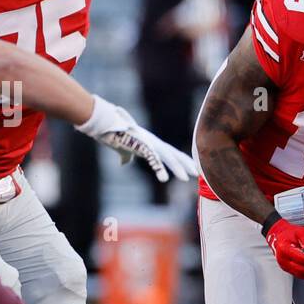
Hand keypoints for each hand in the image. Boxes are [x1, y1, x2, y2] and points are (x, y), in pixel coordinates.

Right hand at [75, 95, 198, 182]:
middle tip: (198, 174)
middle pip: (174, 154)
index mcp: (152, 144)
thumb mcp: (124, 149)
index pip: (171, 153)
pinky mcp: (141, 146)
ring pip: (167, 157)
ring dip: (177, 168)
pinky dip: (159, 169)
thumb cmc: (115, 135)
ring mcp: (149, 143)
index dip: (182, 160)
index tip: (193, 168)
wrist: (105, 124)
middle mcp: (154, 142)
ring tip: (185, 179)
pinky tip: (164, 179)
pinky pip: (152, 159)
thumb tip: (124, 162)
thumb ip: (126, 156)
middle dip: (186, 164)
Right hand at [263, 214, 303, 278]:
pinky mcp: (287, 268)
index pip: (302, 259)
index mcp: (284, 248)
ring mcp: (284, 265)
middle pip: (301, 269)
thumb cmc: (289, 232)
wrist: (277, 236)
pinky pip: (299, 274)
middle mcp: (283, 259)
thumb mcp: (300, 231)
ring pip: (300, 274)